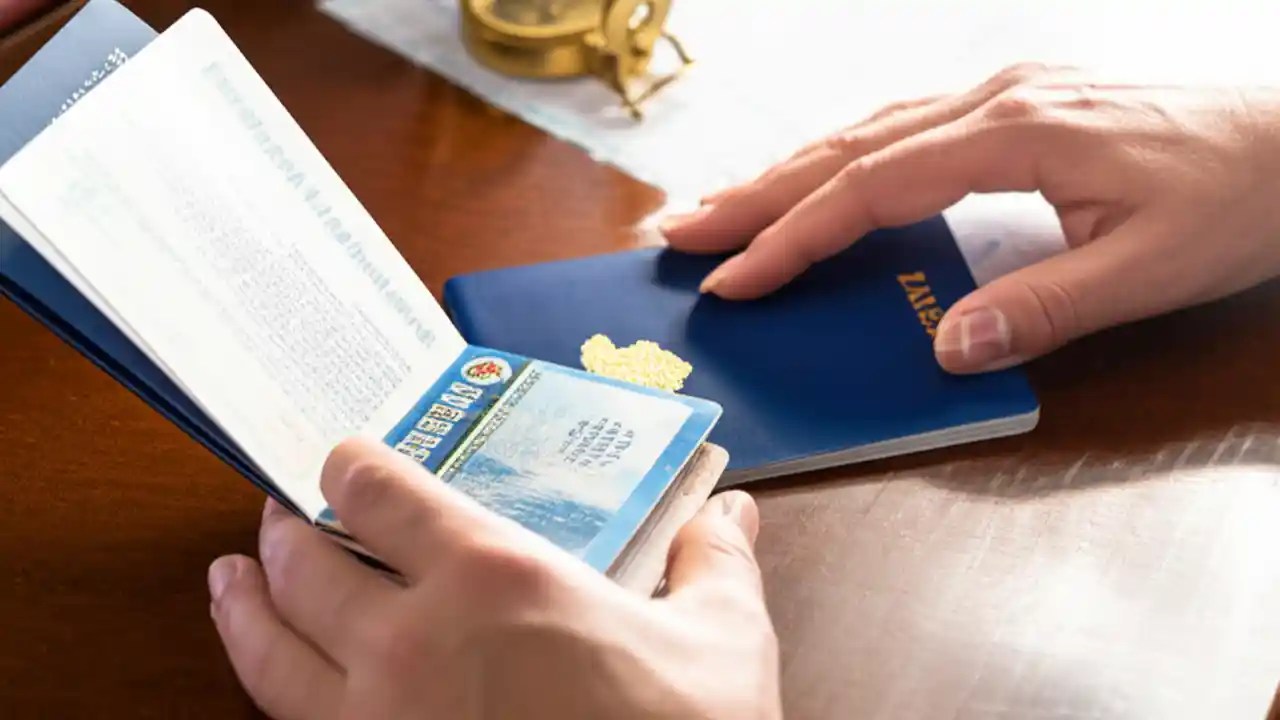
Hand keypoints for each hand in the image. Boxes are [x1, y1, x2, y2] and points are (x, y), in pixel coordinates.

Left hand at [207, 438, 780, 719]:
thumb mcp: (721, 641)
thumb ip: (714, 562)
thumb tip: (731, 515)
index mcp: (492, 580)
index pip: (380, 492)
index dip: (350, 463)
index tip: (346, 455)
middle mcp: (411, 642)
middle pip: (304, 563)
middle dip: (286, 528)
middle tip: (284, 512)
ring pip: (269, 651)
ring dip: (244, 605)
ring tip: (231, 578)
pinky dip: (268, 687)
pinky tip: (280, 679)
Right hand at [660, 63, 1279, 372]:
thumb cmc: (1241, 193)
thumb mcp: (1153, 265)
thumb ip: (1046, 305)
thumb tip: (949, 346)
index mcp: (1014, 133)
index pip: (871, 188)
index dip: (794, 237)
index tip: (733, 280)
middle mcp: (991, 100)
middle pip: (845, 147)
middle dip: (755, 193)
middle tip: (677, 230)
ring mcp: (999, 91)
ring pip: (863, 128)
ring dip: (784, 169)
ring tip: (718, 205)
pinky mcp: (1012, 100)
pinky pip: (898, 124)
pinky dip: (838, 156)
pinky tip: (813, 176)